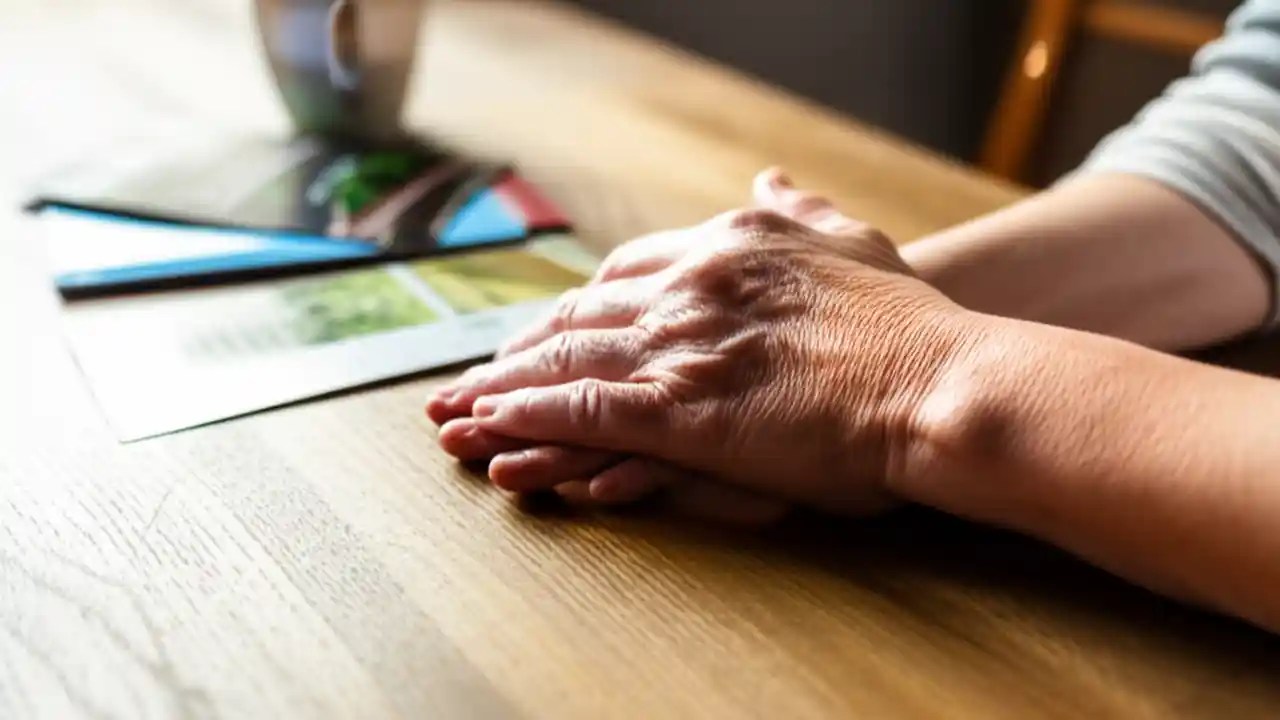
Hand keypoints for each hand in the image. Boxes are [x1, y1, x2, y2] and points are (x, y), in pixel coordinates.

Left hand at [428, 170, 985, 514]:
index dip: (580, 304)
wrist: (943, 380)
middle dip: (522, 347)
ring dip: (503, 387)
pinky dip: (530, 418)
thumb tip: (770, 176)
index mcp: (726, 245)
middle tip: (477, 375)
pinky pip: (583, 412)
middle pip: (580, 314)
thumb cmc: (908, 322)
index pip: (624, 270)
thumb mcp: (852, 243)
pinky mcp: (681, 410)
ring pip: (566, 361)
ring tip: (457, 411)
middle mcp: (689, 286)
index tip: (551, 326)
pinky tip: (491, 429)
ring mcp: (681, 346)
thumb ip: (800, 209)